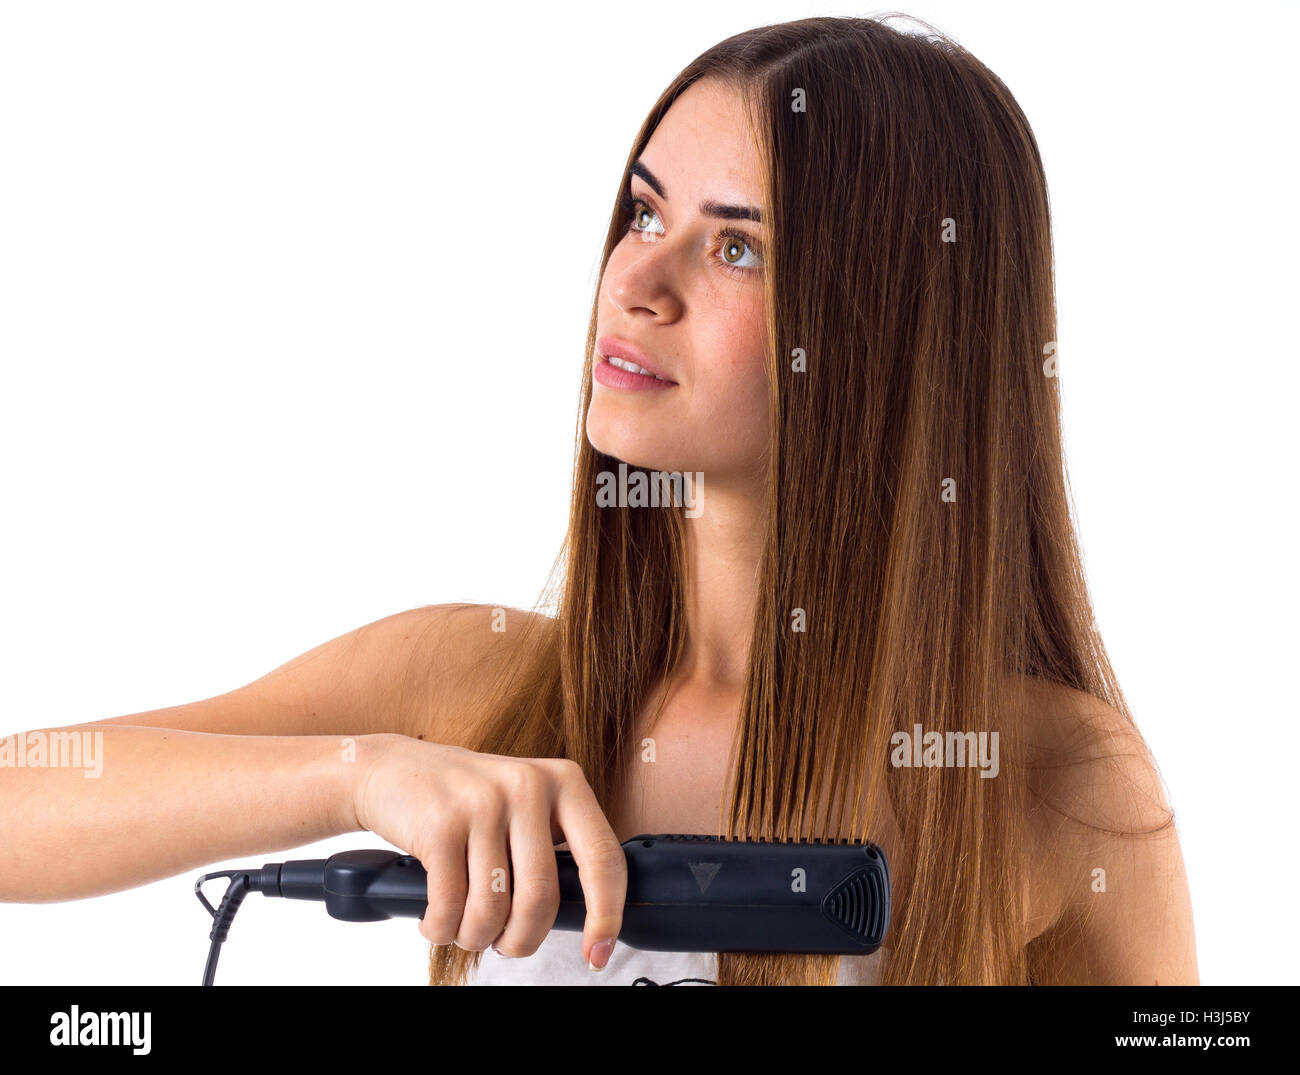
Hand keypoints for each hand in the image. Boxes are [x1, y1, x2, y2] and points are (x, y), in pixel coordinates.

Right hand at [350, 733, 625, 968]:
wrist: (392, 769)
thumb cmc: (466, 801)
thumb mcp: (524, 805)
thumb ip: (555, 847)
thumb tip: (585, 917)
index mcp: (564, 782)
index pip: (603, 857)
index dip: (606, 915)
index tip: (597, 953)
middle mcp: (528, 785)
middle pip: (541, 897)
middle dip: (521, 940)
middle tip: (506, 945)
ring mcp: (483, 803)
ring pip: (492, 910)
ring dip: (475, 937)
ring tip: (465, 928)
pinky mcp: (440, 825)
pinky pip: (449, 907)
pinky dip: (441, 930)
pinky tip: (436, 921)